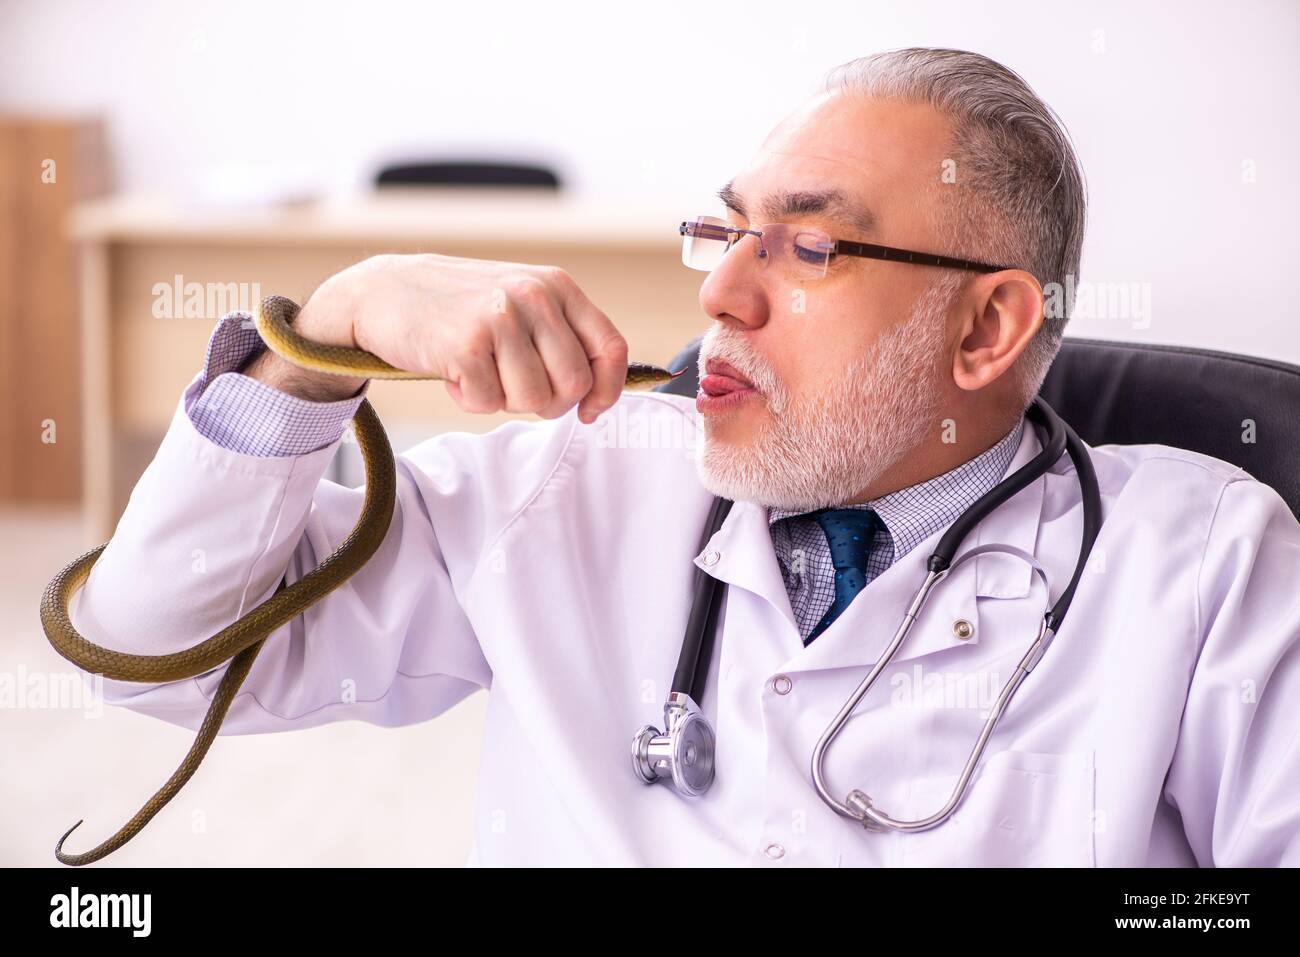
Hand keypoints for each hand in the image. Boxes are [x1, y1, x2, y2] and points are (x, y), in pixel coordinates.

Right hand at [247, 253, 628, 422]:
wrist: (383, 292)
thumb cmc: (458, 308)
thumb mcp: (520, 303)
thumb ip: (561, 337)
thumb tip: (598, 393)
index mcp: (557, 286)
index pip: (611, 348)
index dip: (607, 390)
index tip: (589, 411)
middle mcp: (534, 296)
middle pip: (574, 384)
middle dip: (548, 403)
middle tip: (513, 388)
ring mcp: (500, 317)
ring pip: (534, 399)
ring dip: (504, 400)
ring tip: (480, 371)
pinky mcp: (467, 344)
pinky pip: (489, 403)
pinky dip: (470, 400)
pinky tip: (453, 371)